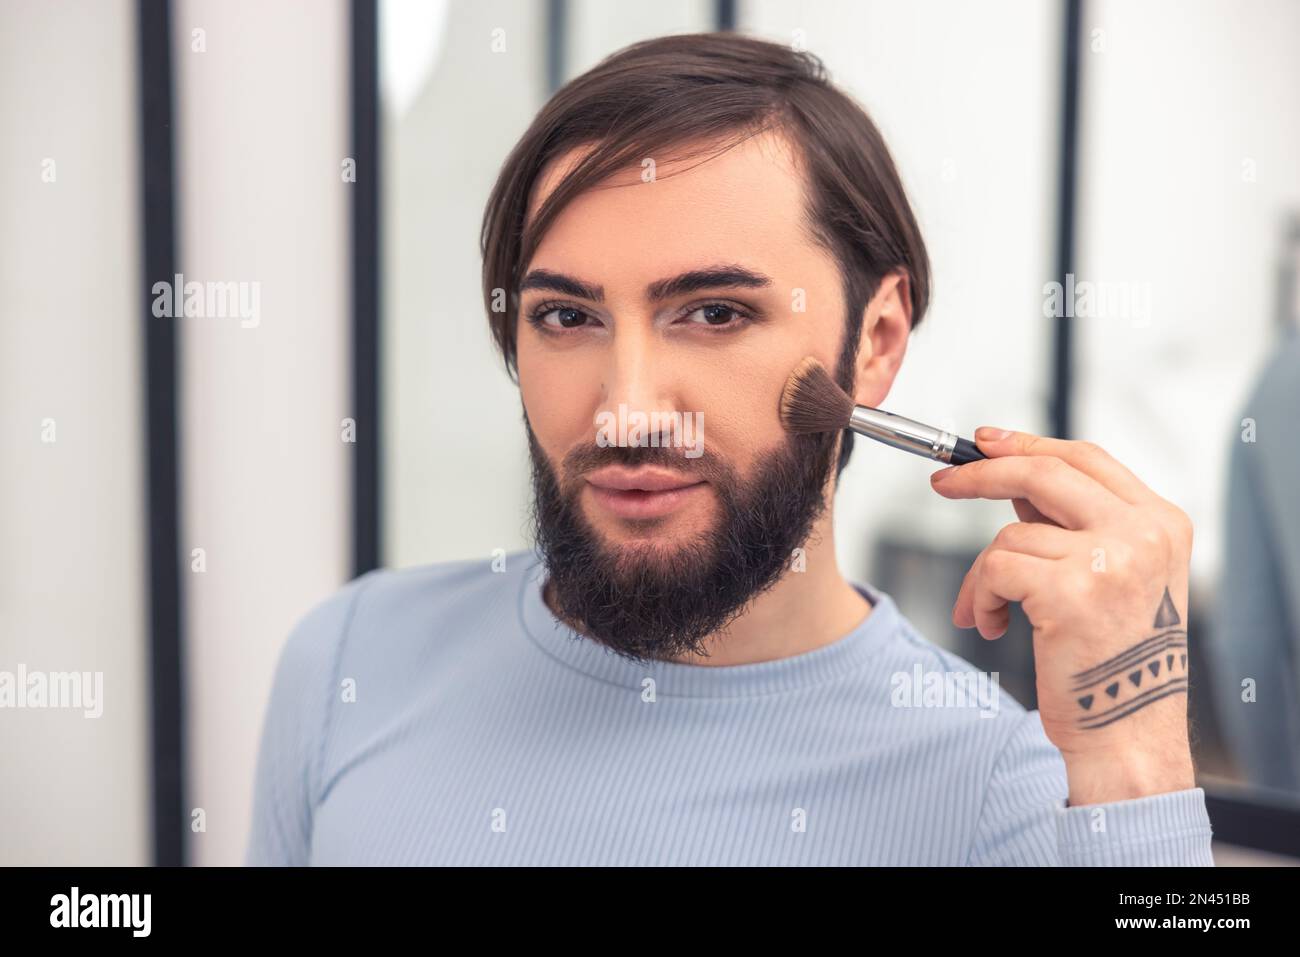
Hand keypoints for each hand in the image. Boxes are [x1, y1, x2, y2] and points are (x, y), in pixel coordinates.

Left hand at [930, 428, 1195, 804]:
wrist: (1126, 735)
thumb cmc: (1111, 661)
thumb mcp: (1113, 577)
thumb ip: (1073, 525)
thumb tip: (1010, 476)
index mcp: (1162, 522)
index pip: (1086, 457)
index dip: (1028, 442)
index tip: (983, 442)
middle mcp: (1145, 533)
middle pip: (1044, 471)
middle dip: (981, 473)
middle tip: (941, 485)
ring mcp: (1111, 560)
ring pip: (1008, 534)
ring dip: (983, 576)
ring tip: (991, 612)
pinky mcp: (1071, 592)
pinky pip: (994, 569)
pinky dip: (980, 598)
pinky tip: (995, 625)